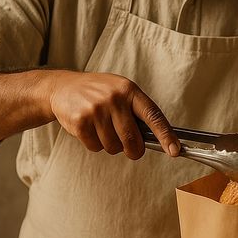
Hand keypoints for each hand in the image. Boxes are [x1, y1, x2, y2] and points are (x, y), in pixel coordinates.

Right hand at [45, 71, 179, 158]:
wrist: (62, 87)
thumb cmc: (98, 93)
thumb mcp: (120, 92)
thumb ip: (137, 112)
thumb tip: (158, 140)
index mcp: (129, 90)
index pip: (153, 115)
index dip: (166, 135)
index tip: (175, 150)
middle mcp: (114, 98)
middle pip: (132, 139)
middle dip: (133, 150)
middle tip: (131, 150)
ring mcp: (96, 109)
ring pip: (114, 146)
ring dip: (111, 146)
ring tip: (103, 130)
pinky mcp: (80, 121)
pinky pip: (96, 147)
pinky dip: (95, 145)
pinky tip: (90, 130)